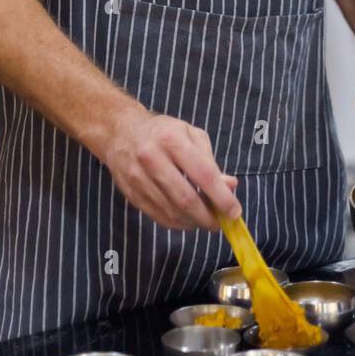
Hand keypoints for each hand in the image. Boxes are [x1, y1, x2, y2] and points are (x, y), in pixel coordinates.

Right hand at [101, 107, 241, 231]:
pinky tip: (187, 220)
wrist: (120, 132)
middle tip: (220, 223)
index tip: (234, 212)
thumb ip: (210, 161)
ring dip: (193, 222)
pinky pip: (158, 216)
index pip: (203, 175)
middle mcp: (152, 159)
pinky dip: (177, 223)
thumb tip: (229, 187)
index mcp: (172, 140)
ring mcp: (138, 178)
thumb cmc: (163, 132)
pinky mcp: (130, 193)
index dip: (221, 197)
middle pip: (186, 199)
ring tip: (205, 221)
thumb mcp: (191, 135)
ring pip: (172, 211)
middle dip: (208, 217)